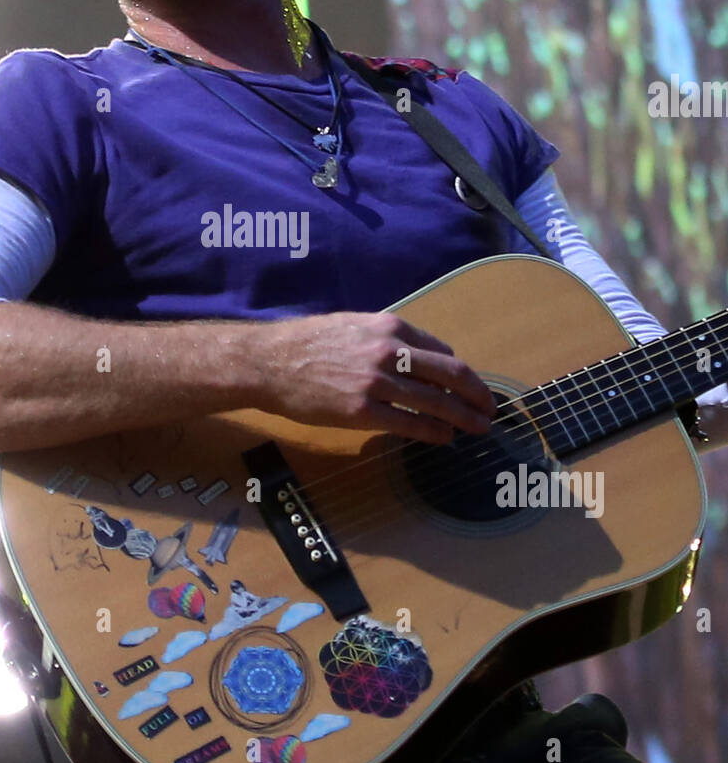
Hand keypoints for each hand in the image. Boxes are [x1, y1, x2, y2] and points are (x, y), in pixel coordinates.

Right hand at [253, 310, 495, 441]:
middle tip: (491, 409)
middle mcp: (389, 352)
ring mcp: (377, 383)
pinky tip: (445, 438)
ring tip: (478, 428)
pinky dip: (434, 432)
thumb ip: (389, 338)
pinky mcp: (362, 412)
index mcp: (390, 328)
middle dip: (478, 395)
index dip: (461, 373)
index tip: (470, 387)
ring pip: (436, 402)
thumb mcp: (354, 325)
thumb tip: (423, 357)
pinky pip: (410, 424)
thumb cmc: (309, 343)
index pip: (441, 351)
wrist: (270, 362)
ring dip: (464, 417)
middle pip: (451, 375)